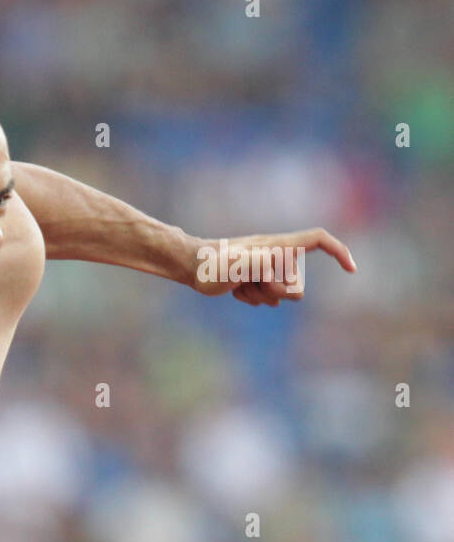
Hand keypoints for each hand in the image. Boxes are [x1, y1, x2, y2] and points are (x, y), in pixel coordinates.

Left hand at [189, 228, 356, 306]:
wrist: (190, 266)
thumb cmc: (213, 263)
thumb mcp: (241, 266)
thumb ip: (268, 272)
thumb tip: (286, 284)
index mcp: (279, 246)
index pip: (318, 240)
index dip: (339, 252)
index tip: (351, 270)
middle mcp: (276, 256)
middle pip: (297, 284)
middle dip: (278, 291)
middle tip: (251, 281)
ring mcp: (266, 270)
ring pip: (281, 297)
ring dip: (261, 296)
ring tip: (239, 284)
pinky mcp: (254, 282)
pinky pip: (266, 301)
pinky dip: (251, 299)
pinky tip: (235, 290)